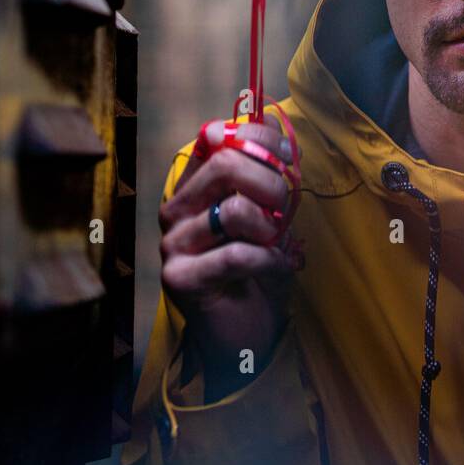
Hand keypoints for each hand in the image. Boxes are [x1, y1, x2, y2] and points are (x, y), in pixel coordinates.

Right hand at [158, 115, 302, 399]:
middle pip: (226, 165)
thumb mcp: (268, 216)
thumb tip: (276, 128)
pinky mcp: (180, 278)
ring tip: (277, 246)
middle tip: (286, 211)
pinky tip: (276, 270)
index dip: (259, 138)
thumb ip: (266, 176)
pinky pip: (238, 254)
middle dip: (272, 184)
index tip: (290, 155)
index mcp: (193, 187)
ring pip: (235, 210)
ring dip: (272, 229)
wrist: (245, 336)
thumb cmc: (257, 272)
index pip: (218, 137)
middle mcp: (176, 210)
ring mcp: (173, 244)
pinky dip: (269, 262)